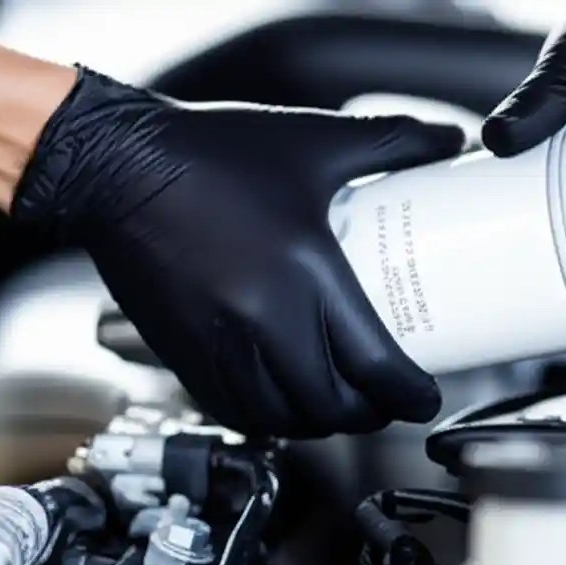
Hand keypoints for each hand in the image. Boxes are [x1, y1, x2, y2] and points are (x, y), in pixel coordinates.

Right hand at [13, 67, 464, 437]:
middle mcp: (260, 318)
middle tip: (388, 401)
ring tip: (340, 407)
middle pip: (332, 405)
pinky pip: (233, 410)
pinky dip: (268, 418)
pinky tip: (283, 405)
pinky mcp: (183, 354)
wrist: (116, 165)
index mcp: (303, 271)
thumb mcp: (313, 140)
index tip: (425, 395)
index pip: (374, 364)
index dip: (410, 394)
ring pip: (282, 418)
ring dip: (319, 424)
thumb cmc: (209, 153)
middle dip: (370, 414)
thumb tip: (449, 141)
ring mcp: (218, 343)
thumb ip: (390, 139)